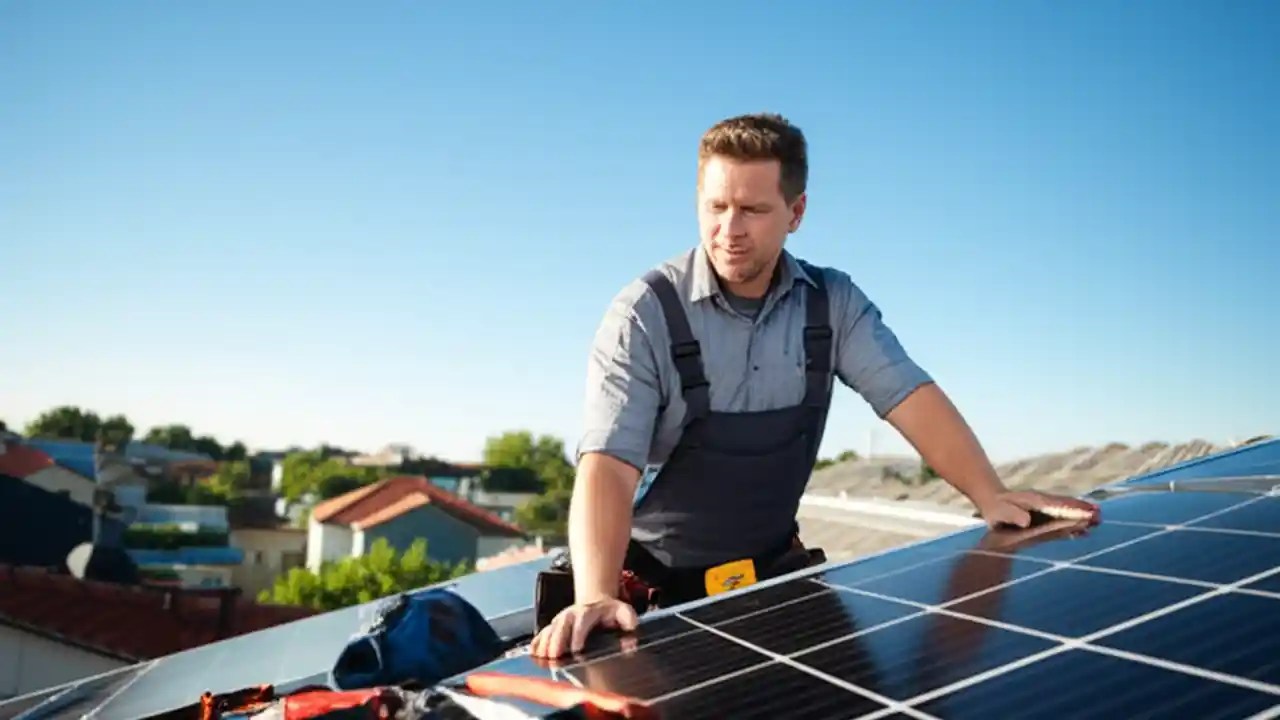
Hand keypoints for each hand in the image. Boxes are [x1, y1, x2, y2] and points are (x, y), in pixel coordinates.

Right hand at [528, 597, 637, 658]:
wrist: (597, 601)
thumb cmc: (610, 611)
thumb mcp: (623, 611)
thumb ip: (629, 619)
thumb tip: (631, 632)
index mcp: (588, 611)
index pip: (582, 622)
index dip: (578, 635)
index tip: (576, 649)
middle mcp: (572, 613)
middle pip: (561, 625)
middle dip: (557, 641)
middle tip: (554, 656)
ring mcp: (561, 618)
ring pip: (550, 629)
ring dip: (545, 643)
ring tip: (542, 657)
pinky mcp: (554, 625)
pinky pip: (543, 632)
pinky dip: (537, 642)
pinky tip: (534, 652)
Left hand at [976, 490, 1099, 528]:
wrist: (993, 502)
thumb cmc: (997, 508)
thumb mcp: (1001, 510)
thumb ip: (1013, 514)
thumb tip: (1026, 520)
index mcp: (1035, 501)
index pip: (1058, 505)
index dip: (1072, 509)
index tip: (1087, 513)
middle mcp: (1044, 503)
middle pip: (1067, 506)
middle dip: (1082, 511)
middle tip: (1099, 516)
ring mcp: (1045, 509)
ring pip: (1066, 511)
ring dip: (1081, 516)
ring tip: (1097, 521)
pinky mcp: (1043, 516)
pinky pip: (1060, 520)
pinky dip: (1071, 524)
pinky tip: (1082, 532)